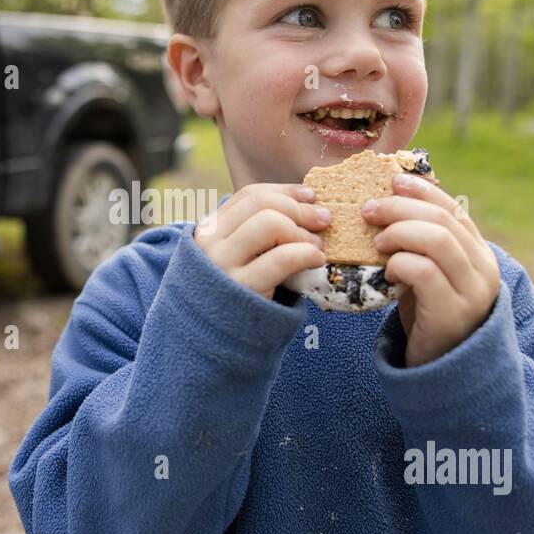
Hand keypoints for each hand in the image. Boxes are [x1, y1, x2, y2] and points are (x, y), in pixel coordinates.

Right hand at [195, 183, 329, 300]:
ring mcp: (223, 265)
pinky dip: (306, 253)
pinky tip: (318, 260)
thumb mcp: (239, 260)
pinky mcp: (242, 288)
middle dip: (299, 208)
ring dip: (302, 231)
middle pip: (260, 204)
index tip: (311, 196)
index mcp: (209, 230)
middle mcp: (210, 243)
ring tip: (318, 246)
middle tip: (324, 219)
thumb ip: (259, 234)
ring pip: (270, 223)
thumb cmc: (237, 297)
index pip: (248, 195)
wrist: (216, 342)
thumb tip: (307, 203)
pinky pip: (281, 258)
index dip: (284, 191)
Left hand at [361, 173, 500, 366]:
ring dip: (399, 233)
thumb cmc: (428, 317)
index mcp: (478, 253)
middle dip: (401, 208)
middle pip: (442, 220)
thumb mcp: (428, 275)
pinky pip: (425, 273)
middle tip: (367, 210)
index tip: (392, 181)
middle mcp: (483, 268)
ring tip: (376, 242)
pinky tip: (386, 271)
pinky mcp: (453, 313)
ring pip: (437, 240)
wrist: (443, 372)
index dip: (423, 191)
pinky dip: (400, 263)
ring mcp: (472, 291)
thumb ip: (420, 245)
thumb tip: (388, 202)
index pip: (453, 209)